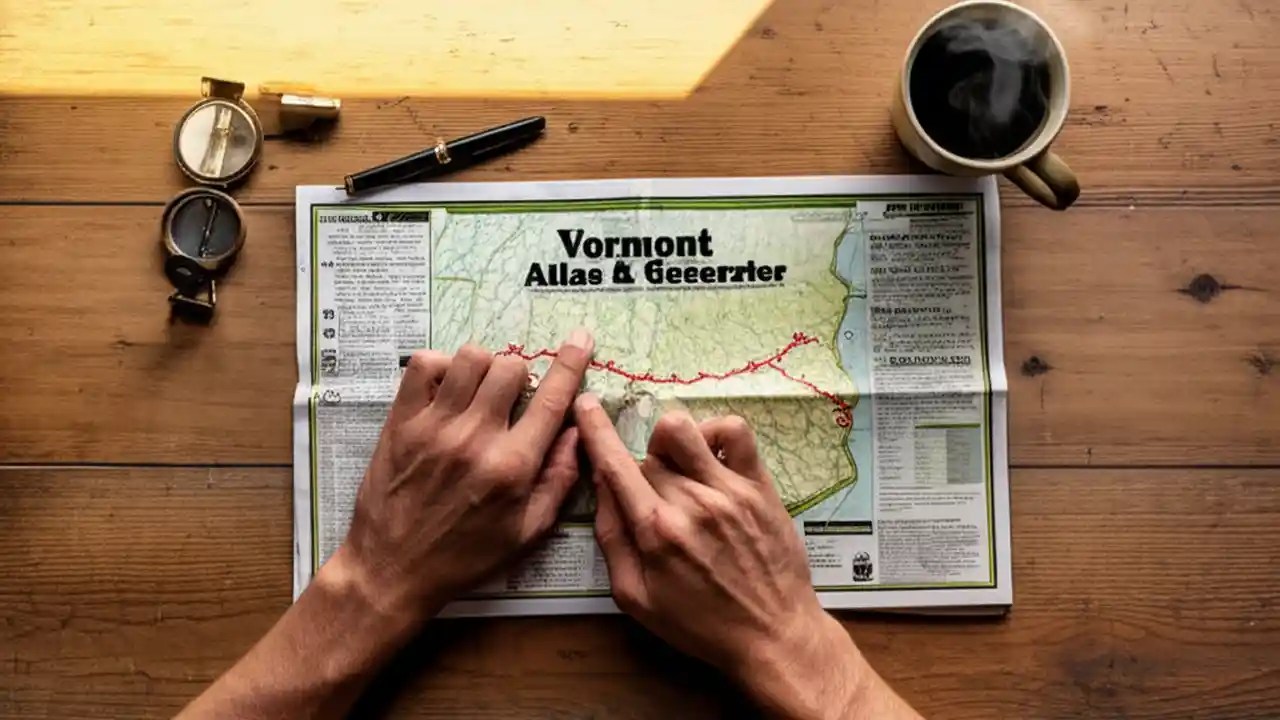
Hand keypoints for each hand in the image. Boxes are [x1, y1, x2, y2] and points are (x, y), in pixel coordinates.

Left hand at [333, 329, 593, 624]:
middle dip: (521, 374)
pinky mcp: (400, 423)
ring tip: (479, 390)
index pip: (552, 399)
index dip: (571, 362)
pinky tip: (445, 389)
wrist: (393, 571)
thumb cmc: (465, 558)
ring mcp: (433, 427)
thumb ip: (560, 480)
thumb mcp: (528, 533)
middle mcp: (475, 439)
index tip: (580, 339)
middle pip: (511, 367)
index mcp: (512, 467)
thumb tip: (578, 432)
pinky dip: (439, 366)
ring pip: (470, 357)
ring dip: (484, 366)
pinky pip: (422, 366)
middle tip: (513, 396)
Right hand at [575, 394, 888, 719]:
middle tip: (656, 502)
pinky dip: (714, 431)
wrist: (773, 635)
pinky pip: (734, 431)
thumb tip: (601, 487)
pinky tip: (710, 457)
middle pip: (647, 457)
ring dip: (670, 442)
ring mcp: (729, 490)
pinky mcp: (759, 486)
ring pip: (683, 431)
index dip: (595, 430)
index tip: (585, 405)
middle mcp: (691, 503)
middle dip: (641, 472)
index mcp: (656, 532)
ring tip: (679, 468)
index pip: (614, 465)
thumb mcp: (636, 599)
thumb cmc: (701, 625)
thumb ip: (612, 539)